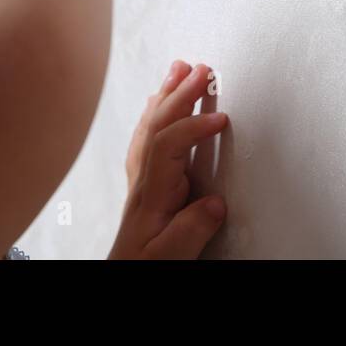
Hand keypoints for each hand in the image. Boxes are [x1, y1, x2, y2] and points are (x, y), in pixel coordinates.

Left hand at [108, 61, 228, 258]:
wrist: (123, 277)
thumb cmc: (146, 267)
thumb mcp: (172, 255)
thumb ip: (192, 228)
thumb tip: (215, 201)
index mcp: (153, 193)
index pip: (168, 145)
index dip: (194, 126)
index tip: (222, 117)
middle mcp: (144, 180)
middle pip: (158, 125)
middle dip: (180, 93)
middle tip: (202, 69)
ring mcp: (142, 179)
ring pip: (150, 127)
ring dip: (166, 94)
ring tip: (179, 68)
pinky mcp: (145, 184)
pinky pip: (146, 136)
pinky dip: (155, 113)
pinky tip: (157, 103)